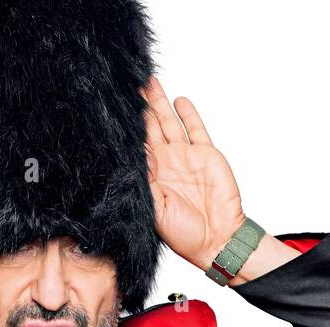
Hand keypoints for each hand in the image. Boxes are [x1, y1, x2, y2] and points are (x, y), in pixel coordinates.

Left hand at [142, 76, 247, 275]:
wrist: (217, 239)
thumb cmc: (184, 234)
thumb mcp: (155, 211)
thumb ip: (146, 183)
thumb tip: (136, 156)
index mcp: (151, 177)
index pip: (134, 147)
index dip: (124, 130)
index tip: (112, 111)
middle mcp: (166, 163)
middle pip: (149, 128)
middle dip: (139, 108)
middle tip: (125, 85)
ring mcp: (186, 157)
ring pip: (169, 122)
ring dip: (159, 103)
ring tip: (149, 82)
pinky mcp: (206, 154)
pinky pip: (195, 129)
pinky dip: (188, 114)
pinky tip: (178, 100)